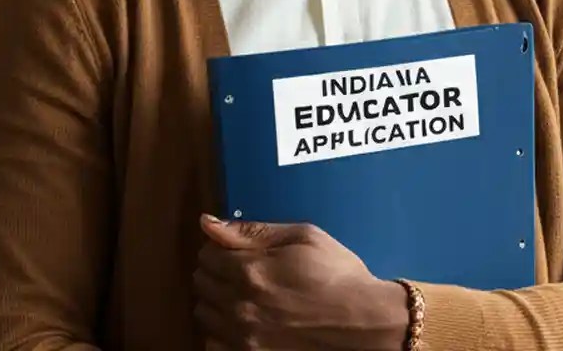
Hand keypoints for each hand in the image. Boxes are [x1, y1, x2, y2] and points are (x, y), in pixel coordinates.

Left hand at [194, 215, 408, 350]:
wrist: (362, 320)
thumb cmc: (338, 274)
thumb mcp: (303, 237)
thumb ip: (253, 231)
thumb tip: (208, 223)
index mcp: (250, 271)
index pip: (207, 254)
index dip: (222, 247)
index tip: (239, 250)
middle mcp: (238, 306)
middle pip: (201, 282)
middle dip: (217, 271)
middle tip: (244, 271)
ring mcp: (241, 336)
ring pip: (202, 313)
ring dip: (217, 300)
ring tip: (245, 296)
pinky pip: (212, 343)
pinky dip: (221, 331)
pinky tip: (245, 322)